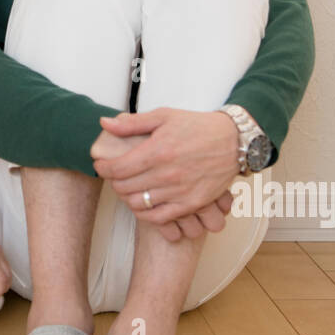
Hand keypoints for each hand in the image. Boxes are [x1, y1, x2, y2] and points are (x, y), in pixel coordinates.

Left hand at [91, 108, 241, 241]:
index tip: (101, 164)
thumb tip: (104, 123)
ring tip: (129, 187)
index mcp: (158, 151)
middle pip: (124, 188)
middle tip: (115, 175)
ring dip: (128, 197)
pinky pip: (158, 218)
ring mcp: (179, 192)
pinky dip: (146, 212)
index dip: (103, 168)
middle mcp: (167, 174)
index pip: (117, 168)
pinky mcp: (191, 204)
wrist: (234, 141)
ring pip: (139, 204)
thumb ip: (132, 123)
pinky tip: (145, 201)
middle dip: (114, 182)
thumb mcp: (164, 117)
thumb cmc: (198, 126)